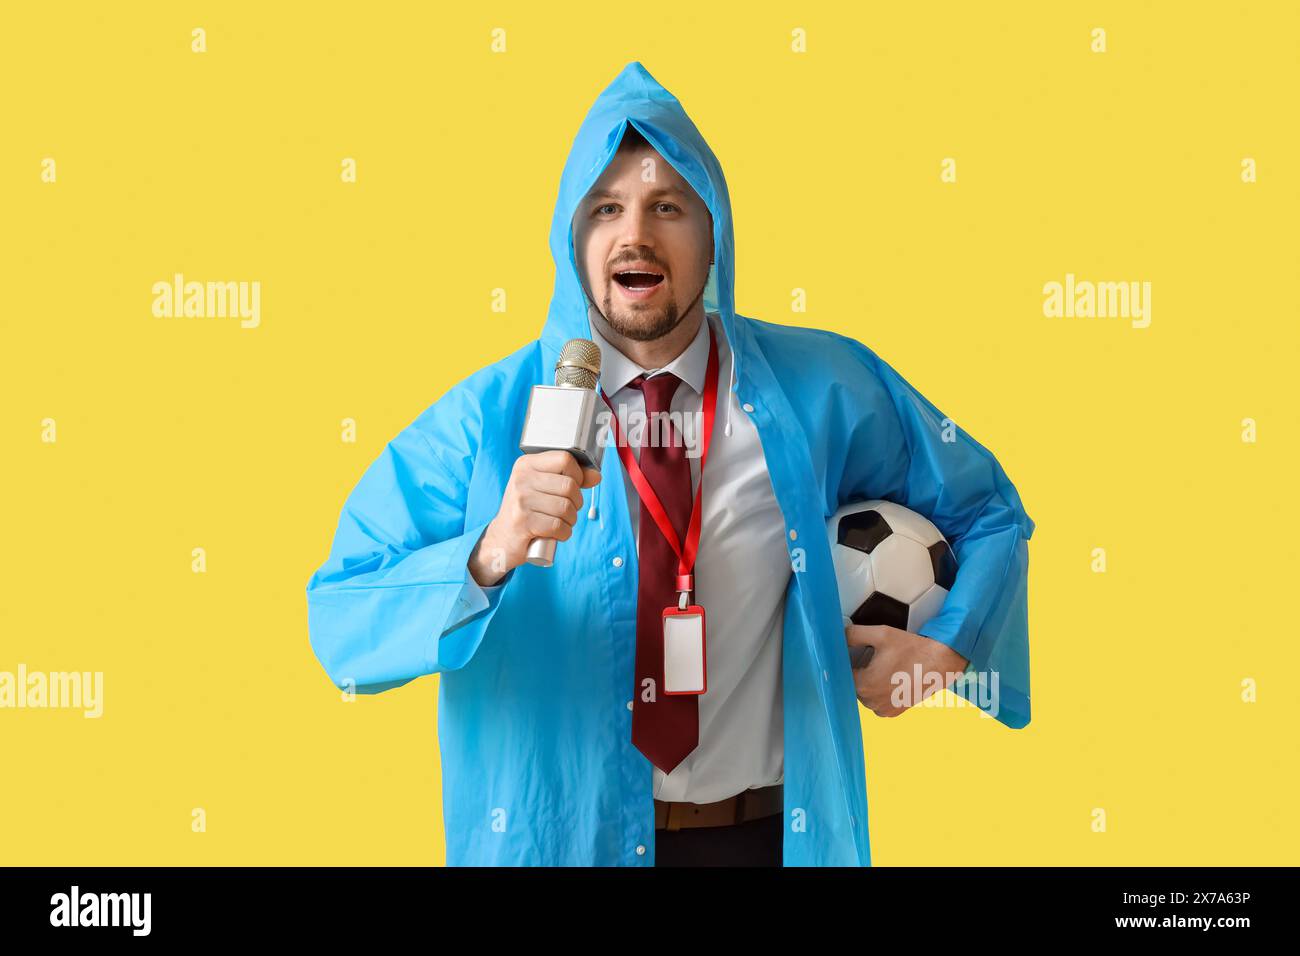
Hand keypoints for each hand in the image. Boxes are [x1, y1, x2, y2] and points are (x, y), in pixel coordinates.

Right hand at [469, 450, 600, 585]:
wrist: (501, 538)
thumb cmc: (527, 510)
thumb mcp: (544, 488)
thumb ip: (571, 478)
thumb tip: (596, 476)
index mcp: (526, 464)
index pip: (565, 459)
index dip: (577, 475)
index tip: (572, 487)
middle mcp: (521, 479)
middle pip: (569, 485)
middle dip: (576, 503)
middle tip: (565, 511)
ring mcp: (521, 500)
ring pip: (566, 508)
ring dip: (570, 520)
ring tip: (559, 523)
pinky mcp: (523, 522)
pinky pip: (558, 526)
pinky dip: (563, 533)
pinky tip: (555, 534)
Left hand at [845, 624, 968, 717]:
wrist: (941, 662)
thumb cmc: (912, 648)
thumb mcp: (880, 634)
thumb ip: (853, 634)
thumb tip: (837, 637)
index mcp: (864, 684)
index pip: (842, 674)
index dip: (846, 662)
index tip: (855, 655)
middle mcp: (871, 702)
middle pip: (853, 685)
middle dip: (859, 672)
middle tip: (873, 659)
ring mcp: (883, 709)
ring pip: (864, 695)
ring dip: (869, 683)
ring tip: (884, 669)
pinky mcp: (894, 712)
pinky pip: (877, 703)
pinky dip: (880, 693)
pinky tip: (890, 680)